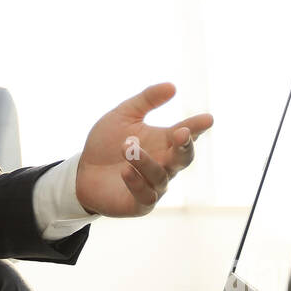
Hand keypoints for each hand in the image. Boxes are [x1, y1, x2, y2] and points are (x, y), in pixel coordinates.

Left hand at [74, 82, 212, 217]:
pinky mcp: (140, 203)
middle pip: (183, 158)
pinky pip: (145, 195)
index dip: (197, 127)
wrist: (83, 172)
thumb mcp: (124, 115)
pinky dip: (136, 183)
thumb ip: (146, 100)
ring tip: (127, 147)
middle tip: (181, 133)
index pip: (187, 134)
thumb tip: (172, 86)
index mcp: (164, 142)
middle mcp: (164, 164)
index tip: (207, 119)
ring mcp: (154, 186)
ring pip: (160, 176)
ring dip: (144, 161)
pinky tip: (125, 171)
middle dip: (185, 146)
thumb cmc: (106, 143)